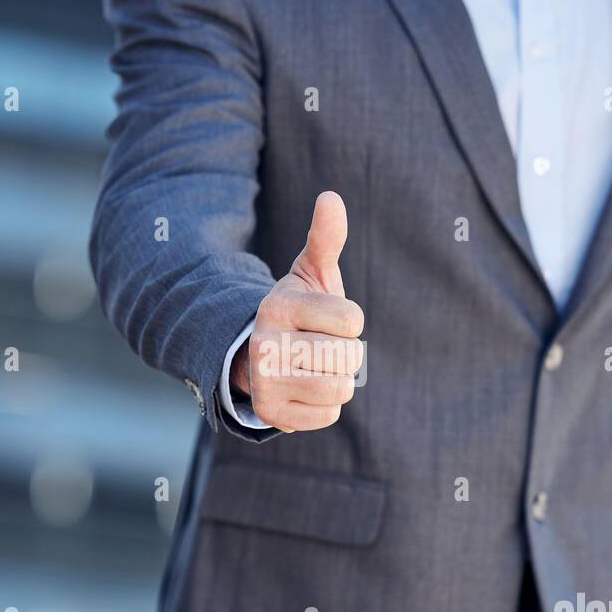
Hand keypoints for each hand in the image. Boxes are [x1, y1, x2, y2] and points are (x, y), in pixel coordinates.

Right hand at [231, 191, 363, 432]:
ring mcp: (265, 382)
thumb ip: (326, 238)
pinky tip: (306, 388)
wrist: (259, 355)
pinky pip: (328, 414)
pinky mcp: (271, 413)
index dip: (349, 321)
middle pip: (348, 357)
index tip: (328, 319)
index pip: (352, 320)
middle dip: (346, 352)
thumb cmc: (300, 310)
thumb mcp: (311, 273)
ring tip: (316, 367)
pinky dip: (326, 405)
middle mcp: (265, 344)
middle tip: (321, 345)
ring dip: (338, 379)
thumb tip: (330, 196)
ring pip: (339, 389)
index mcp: (278, 306)